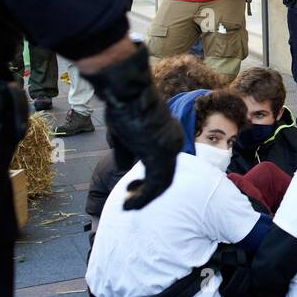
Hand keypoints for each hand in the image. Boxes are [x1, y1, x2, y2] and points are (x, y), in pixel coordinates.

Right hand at [84, 44, 182, 209]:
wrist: (128, 91)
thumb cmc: (123, 105)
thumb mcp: (122, 132)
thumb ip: (126, 151)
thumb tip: (124, 166)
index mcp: (169, 135)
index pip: (164, 163)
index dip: (149, 179)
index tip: (133, 185)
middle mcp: (174, 143)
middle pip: (165, 175)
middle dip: (148, 191)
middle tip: (130, 198)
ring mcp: (170, 149)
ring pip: (162, 183)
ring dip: (144, 198)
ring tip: (128, 205)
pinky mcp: (161, 155)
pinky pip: (155, 185)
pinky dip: (143, 197)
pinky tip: (128, 203)